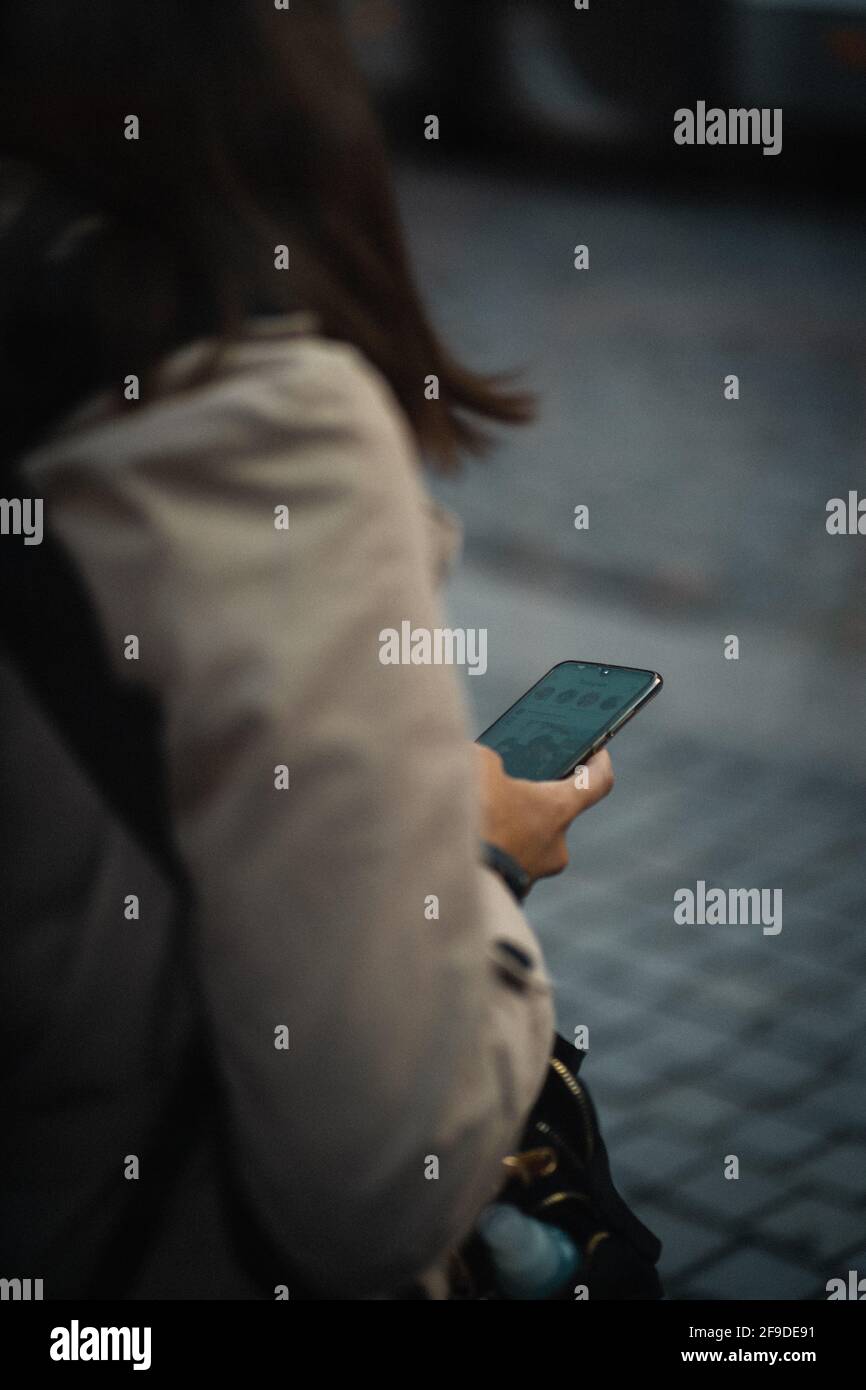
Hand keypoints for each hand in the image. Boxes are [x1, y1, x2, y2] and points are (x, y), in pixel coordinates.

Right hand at [475, 745, 613, 885]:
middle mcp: (556, 844)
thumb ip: (490, 761)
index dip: (598, 762)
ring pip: (527, 839)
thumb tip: (486, 765)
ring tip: (481, 810)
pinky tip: (470, 837)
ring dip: (510, 825)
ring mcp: (534, 872)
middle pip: (554, 812)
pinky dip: (495, 848)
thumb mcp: (479, 768)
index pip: (598, 782)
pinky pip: (507, 860)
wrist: (450, 879)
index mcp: (558, 810)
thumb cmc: (474, 820)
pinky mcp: (510, 891)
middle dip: (533, 797)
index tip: (597, 750)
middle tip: (512, 781)